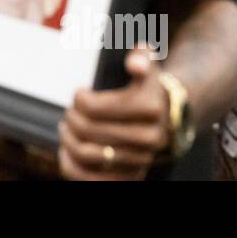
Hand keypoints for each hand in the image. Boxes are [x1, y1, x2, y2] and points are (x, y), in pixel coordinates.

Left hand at [59, 44, 170, 180]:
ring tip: (66, 128)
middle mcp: (149, 138)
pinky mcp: (131, 177)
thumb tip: (134, 64)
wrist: (171, 120)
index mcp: (150, 108)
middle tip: (70, 111)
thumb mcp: (149, 66)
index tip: (79, 92)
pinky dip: (71, 167)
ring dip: (68, 140)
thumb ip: (142, 57)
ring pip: (87, 155)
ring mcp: (140, 160)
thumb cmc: (149, 89)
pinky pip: (92, 180)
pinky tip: (65, 151)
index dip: (79, 99)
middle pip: (88, 130)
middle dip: (71, 117)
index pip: (95, 108)